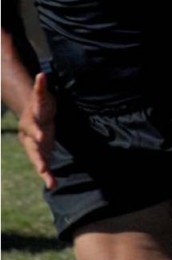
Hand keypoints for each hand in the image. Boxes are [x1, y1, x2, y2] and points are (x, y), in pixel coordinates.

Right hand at [17, 73, 55, 189]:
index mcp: (30, 123)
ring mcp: (35, 146)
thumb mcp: (40, 97)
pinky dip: (48, 175)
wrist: (33, 116)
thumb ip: (40, 87)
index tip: (42, 135)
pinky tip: (53, 184)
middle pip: (33, 148)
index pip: (33, 128)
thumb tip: (41, 74)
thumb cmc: (40, 106)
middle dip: (38, 157)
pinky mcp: (40, 152)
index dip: (37, 131)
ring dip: (43, 169)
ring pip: (38, 159)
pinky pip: (44, 164)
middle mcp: (30, 137)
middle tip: (42, 167)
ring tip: (50, 181)